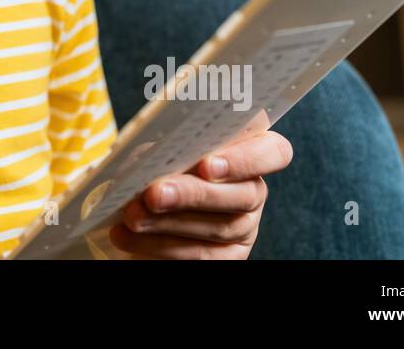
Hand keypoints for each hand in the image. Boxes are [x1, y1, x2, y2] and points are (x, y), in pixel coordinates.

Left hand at [108, 123, 292, 258]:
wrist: (140, 201)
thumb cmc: (158, 162)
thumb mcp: (163, 146)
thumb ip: (168, 147)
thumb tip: (150, 159)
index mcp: (249, 153)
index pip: (274, 152)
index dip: (245, 159)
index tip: (206, 164)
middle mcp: (253, 192)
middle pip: (243, 195)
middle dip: (193, 195)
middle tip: (153, 194)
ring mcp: (244, 228)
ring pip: (218, 229)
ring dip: (169, 223)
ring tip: (132, 216)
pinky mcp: (227, 257)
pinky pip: (200, 256)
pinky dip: (158, 246)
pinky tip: (129, 237)